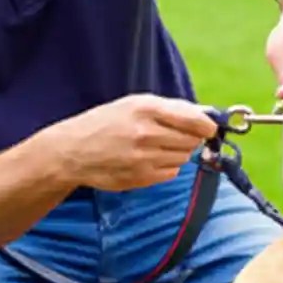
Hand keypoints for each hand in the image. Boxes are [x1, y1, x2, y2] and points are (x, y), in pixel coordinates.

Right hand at [45, 94, 218, 191]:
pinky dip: (167, 167)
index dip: (208, 126)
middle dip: (191, 138)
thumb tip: (205, 116)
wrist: (73, 151)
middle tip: (177, 135)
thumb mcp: (134, 104)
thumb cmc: (106, 122)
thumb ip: (171, 109)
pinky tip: (149, 159)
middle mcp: (146, 134)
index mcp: (146, 109)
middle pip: (192, 140)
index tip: (210, 128)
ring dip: (178, 152)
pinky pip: (171, 173)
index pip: (195, 121)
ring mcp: (144, 158)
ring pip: (183, 157)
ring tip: (157, 146)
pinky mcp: (142, 178)